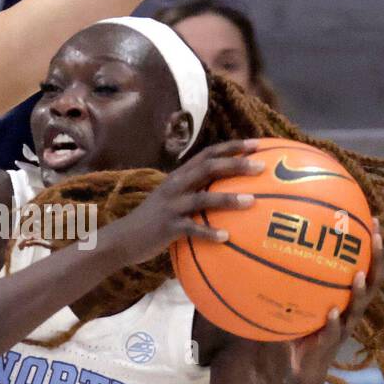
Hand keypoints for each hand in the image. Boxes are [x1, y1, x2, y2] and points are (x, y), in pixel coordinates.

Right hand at [108, 138, 264, 265]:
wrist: (122, 239)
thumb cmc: (153, 222)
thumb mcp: (172, 200)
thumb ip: (194, 194)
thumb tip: (225, 194)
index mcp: (179, 177)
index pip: (208, 154)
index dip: (232, 147)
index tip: (257, 145)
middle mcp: (176, 186)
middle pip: (209, 168)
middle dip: (236, 165)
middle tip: (261, 167)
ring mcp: (171, 206)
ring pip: (203, 197)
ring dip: (228, 198)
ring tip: (251, 201)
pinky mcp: (168, 227)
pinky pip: (192, 229)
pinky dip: (210, 233)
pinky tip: (226, 237)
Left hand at [287, 217, 383, 383]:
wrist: (302, 366)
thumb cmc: (301, 329)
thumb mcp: (298, 300)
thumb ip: (292, 278)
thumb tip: (272, 246)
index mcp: (348, 298)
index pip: (366, 266)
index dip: (373, 247)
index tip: (373, 220)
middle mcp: (352, 310)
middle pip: (373, 281)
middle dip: (377, 259)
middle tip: (377, 237)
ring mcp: (345, 327)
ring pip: (359, 307)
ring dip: (361, 291)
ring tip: (359, 275)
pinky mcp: (331, 344)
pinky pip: (335, 331)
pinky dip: (334, 322)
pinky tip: (332, 312)